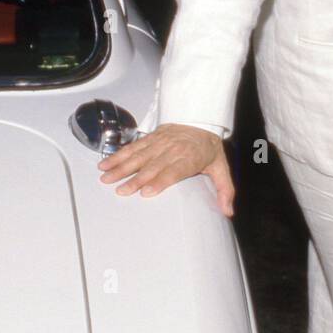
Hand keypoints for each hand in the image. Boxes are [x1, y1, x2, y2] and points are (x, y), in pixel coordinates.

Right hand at [96, 123, 234, 216]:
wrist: (202, 120)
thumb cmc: (210, 149)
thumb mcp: (222, 168)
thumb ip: (225, 190)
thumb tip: (228, 212)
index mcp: (190, 158)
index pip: (173, 171)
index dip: (160, 181)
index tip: (146, 192)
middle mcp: (173, 149)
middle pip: (152, 166)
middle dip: (136, 179)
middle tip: (121, 191)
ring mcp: (160, 142)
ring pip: (138, 156)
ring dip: (121, 167)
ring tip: (106, 178)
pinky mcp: (150, 137)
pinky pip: (132, 147)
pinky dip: (118, 155)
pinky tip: (105, 163)